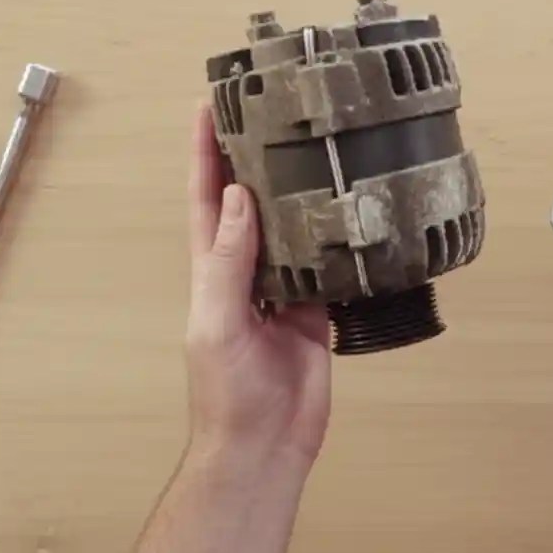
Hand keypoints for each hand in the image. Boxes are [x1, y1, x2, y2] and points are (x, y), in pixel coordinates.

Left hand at [184, 103, 331, 459]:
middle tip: (266, 112)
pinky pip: (325, 265)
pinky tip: (348, 212)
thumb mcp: (218, 323)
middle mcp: (245, 274)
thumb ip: (228, 262)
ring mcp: (282, 292)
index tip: (209, 107)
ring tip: (311, 147)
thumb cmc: (228, 394)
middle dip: (250, 159)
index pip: (206, 200)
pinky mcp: (316, 312)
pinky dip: (334, 238)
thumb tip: (236, 198)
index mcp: (212, 271)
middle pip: (248, 204)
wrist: (266, 445)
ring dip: (294, 191)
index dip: (204, 154)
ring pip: (289, 229)